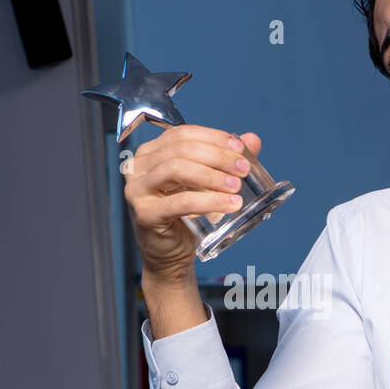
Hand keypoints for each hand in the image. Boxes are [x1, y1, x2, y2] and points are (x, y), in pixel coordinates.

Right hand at [123, 124, 260, 281]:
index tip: (240, 148)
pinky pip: (180, 202)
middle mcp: (138, 166)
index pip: (182, 133)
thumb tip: (252, 139)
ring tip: (236, 186)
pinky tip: (230, 205)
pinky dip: (209, 201)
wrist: (170, 255)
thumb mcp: (207, 184)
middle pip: (181, 149)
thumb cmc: (186, 217)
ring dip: (212, 176)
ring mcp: (137, 189)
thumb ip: (226, 160)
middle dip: (217, 157)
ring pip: (177, 169)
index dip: (213, 137)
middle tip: (243, 169)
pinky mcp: (144, 213)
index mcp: (150, 152)